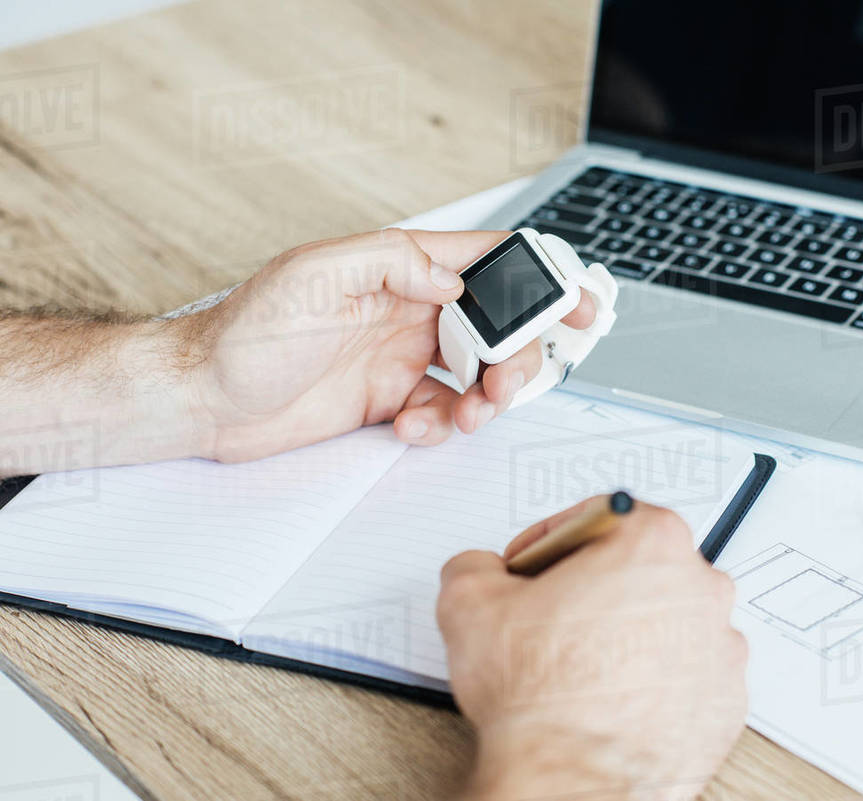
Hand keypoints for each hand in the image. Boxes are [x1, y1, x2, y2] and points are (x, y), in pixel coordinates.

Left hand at [184, 229, 596, 461]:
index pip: (486, 260)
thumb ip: (391, 262)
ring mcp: (402, 356)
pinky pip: (441, 411)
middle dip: (517, 356)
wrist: (202, 401)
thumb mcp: (313, 276)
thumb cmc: (244, 334)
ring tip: (469, 413)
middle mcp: (408, 309)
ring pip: (477, 374)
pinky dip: (440, 425)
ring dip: (486, 397)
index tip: (576, 301)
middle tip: (507, 383)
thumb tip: (454, 279)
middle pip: (497, 325)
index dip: (539, 276)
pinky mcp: (389, 399)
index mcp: (398, 268)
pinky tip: (411, 427)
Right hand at [437, 499, 748, 800]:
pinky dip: (655, 680)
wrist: (572, 782)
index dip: (554, 542)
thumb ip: (476, 566)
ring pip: (668, 621)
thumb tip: (482, 571)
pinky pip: (688, 674)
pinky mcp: (726, 701)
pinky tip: (612, 697)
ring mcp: (722, 647)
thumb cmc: (542, 697)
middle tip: (553, 620)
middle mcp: (702, 587)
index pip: (601, 517)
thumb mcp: (469, 603)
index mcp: (654, 543)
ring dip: (629, 633)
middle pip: (642, 566)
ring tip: (581, 667)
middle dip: (596, 586)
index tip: (537, 569)